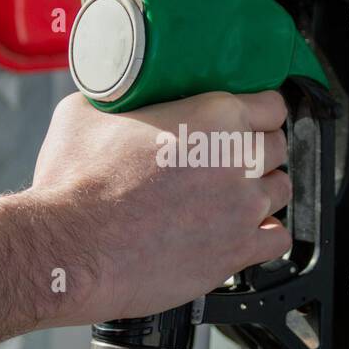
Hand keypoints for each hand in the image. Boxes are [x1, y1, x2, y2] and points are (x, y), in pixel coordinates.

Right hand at [28, 89, 291, 322]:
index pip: (270, 104)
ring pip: (280, 190)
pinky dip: (265, 233)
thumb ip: (120, 100)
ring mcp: (240, 209)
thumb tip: (119, 96)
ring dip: (261, 189)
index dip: (259, 110)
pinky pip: (277, 239)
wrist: (68, 248)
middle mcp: (235, 160)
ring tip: (234, 195)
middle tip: (231, 156)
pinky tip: (244, 231)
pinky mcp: (234, 253)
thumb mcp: (88, 113)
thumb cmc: (74, 184)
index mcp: (212, 116)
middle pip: (277, 146)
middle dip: (258, 149)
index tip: (248, 117)